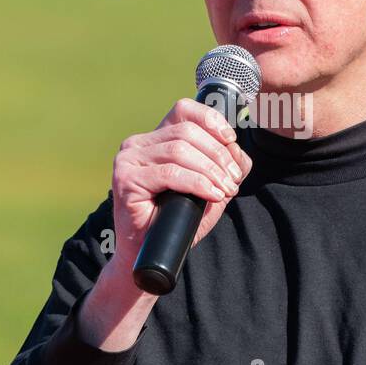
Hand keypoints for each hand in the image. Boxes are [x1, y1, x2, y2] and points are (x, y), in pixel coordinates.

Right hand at [109, 97, 252, 266]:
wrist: (149, 254)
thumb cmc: (177, 220)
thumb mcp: (208, 188)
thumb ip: (223, 168)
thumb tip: (239, 152)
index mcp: (154, 139)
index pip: (183, 110)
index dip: (211, 119)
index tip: (231, 140)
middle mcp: (137, 144)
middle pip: (186, 132)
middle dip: (218, 154)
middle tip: (233, 179)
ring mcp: (128, 160)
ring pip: (179, 151)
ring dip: (211, 171)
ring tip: (226, 189)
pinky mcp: (126, 179)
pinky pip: (170, 173)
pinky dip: (198, 183)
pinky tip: (212, 195)